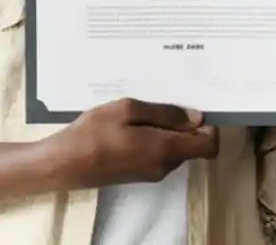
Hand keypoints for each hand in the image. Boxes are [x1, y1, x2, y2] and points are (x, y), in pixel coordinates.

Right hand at [41, 98, 217, 189]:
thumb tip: (196, 118)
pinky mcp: (139, 173)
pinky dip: (151, 138)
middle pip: (191, 145)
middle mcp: (165, 165)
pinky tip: (129, 125)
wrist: (66, 163)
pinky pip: (157, 153)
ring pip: (173, 148)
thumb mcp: (127, 110)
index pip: (209, 146)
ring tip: (138, 111)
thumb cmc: (94, 133)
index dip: (208, 127)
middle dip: (182, 124)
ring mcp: (152, 172)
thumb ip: (165, 113)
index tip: (193, 107)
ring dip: (164, 130)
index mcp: (167, 149)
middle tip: (159, 101)